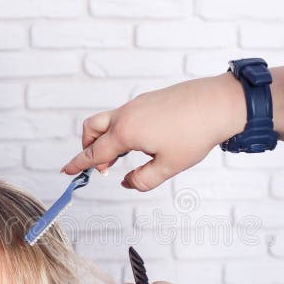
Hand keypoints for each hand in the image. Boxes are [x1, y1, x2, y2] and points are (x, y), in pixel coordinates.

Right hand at [61, 73, 246, 191]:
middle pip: (91, 130)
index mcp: (126, 133)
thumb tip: (126, 183)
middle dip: (87, 148)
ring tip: (121, 158)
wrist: (218, 103)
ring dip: (104, 139)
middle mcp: (126, 115)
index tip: (66, 171)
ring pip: (107, 120)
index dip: (78, 164)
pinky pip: (123, 115)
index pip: (94, 153)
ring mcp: (136, 104)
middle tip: (98, 168)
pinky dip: (119, 130)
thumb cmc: (195, 134)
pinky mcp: (147, 100)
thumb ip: (143, 180)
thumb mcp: (169, 167)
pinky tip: (140, 142)